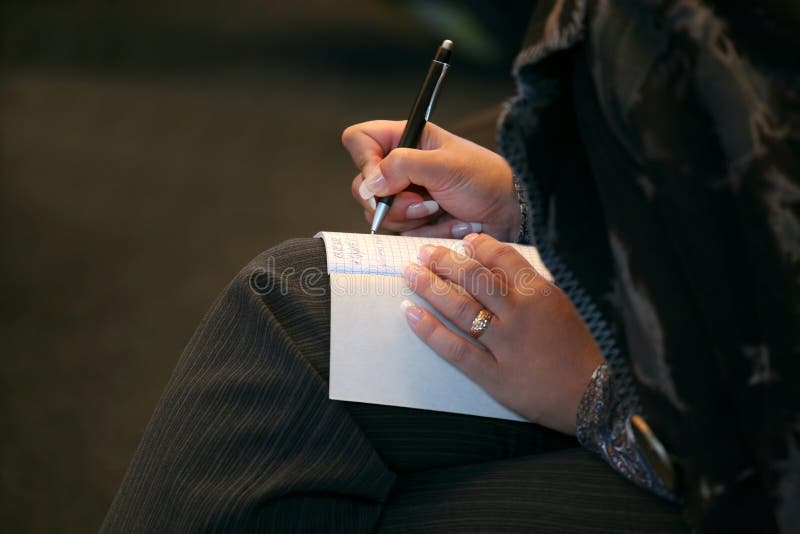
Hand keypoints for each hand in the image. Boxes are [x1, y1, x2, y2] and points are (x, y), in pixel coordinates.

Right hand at [342, 120, 520, 240]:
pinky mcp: (409, 221)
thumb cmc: (484, 180)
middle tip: (424, 201)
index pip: (359, 140)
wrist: (506, 214)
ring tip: (437, 210)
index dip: (364, 160)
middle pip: (362, 185)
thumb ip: (403, 166)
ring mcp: (401, 196)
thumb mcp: (445, 165)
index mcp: (405, 139)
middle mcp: (397, 166)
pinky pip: (395, 231)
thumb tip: (370, 183)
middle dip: (392, 200)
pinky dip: (417, 231)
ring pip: (376, 213)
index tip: (384, 180)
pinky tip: (440, 222)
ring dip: (408, 218)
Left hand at [401, 233, 603, 433]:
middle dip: (445, 261)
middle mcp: (520, 314)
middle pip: (474, 279)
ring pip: (460, 309)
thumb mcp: (565, 307)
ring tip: (411, 273)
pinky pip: (456, 349)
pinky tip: (411, 314)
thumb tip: (499, 269)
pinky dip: (430, 330)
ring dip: (431, 287)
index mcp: (541, 293)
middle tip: (424, 252)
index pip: (502, 258)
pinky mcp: (494, 376)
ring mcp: (505, 346)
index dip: (479, 247)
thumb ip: (534, 288)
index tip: (464, 242)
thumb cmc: (585, 350)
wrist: (599, 397)